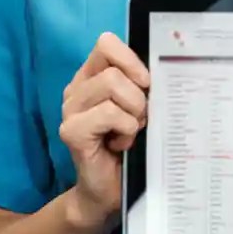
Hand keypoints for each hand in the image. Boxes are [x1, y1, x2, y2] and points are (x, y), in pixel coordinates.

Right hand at [59, 32, 149, 226]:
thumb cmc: (129, 146)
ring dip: (133, 112)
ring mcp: (70, 110)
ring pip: (113, 86)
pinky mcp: (71, 131)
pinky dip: (126, 128)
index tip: (146, 83)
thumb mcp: (138, 107)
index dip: (130, 59)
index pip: (106, 43)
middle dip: (138, 95)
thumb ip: (140, 84)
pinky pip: (110, 113)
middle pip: (114, 69)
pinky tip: (120, 145)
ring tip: (129, 132)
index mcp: (91, 77)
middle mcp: (76, 89)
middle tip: (138, 120)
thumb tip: (162, 68)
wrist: (111, 189)